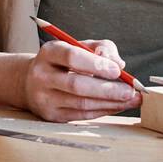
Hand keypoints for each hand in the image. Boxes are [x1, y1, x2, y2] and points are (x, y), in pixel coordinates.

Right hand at [21, 38, 141, 121]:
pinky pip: (81, 115)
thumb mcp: (79, 46)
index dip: (96, 64)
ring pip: (81, 103)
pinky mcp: (51, 115)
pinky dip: (103, 111)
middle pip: (77, 85)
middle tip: (130, 91)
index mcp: (49, 52)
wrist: (31, 82)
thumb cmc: (63, 61)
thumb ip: (102, 49)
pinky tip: (117, 106)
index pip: (72, 57)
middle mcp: (42, 75)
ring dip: (110, 103)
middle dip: (108, 89)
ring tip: (131, 100)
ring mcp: (44, 98)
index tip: (117, 70)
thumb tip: (118, 64)